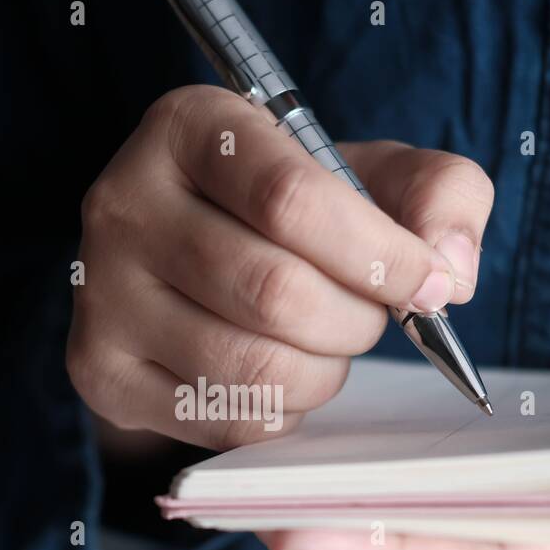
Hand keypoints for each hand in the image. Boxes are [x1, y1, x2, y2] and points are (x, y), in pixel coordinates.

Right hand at [68, 85, 493, 449]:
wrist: (200, 250)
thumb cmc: (295, 210)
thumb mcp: (373, 173)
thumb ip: (438, 195)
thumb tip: (447, 272)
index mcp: (190, 129)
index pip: (290, 201)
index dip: (377, 254)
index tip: (426, 282)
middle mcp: (124, 205)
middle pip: (273, 293)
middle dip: (355, 322)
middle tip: (371, 316)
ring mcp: (102, 295)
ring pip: (250, 367)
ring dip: (324, 374)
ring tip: (327, 346)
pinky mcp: (102, 373)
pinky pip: (226, 420)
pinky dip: (283, 411)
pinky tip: (282, 375)